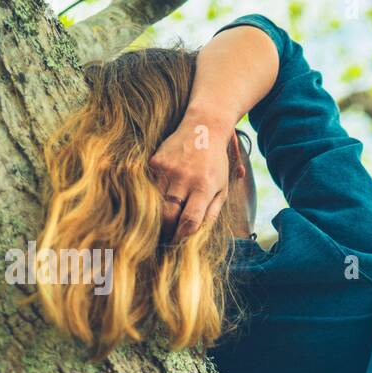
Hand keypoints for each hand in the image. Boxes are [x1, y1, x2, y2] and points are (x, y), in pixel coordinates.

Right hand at [149, 114, 232, 240]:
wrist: (203, 129)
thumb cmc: (216, 164)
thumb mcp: (222, 189)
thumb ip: (211, 213)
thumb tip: (196, 235)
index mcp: (203, 187)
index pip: (190, 220)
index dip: (182, 236)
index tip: (179, 243)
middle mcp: (184, 178)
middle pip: (168, 214)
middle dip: (166, 231)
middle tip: (166, 239)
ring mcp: (166, 169)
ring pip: (155, 203)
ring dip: (157, 216)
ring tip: (160, 224)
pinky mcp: (154, 162)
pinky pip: (149, 187)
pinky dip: (152, 197)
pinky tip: (155, 201)